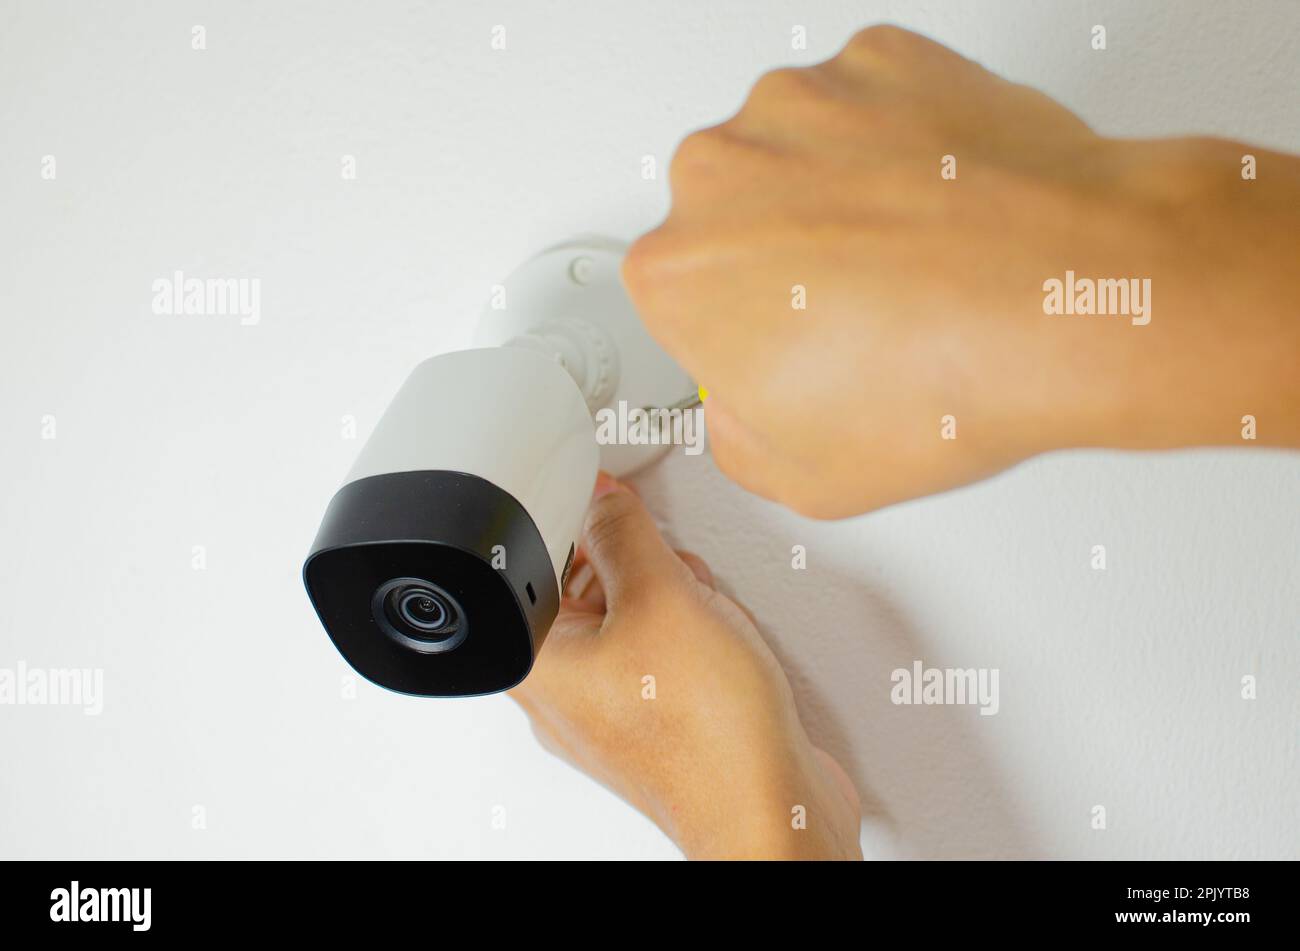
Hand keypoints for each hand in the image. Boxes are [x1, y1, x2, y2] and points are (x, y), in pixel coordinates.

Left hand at [510, 473, 861, 859]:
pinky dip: (695, 634)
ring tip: (702, 616)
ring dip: (674, 598)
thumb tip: (604, 500)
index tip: (604, 503)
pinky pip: (665, 653)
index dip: (572, 522)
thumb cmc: (704, 736)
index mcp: (535, 663)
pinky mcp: (658, 721)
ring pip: (632, 618)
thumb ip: (624, 533)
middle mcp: (566, 694)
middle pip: (585, 589)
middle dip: (636, 565)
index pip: (533, 564)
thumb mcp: (662, 597)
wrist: (771, 809)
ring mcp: (613, 711)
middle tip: (666, 573)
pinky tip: (722, 640)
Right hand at [623, 25, 1299, 516]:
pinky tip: (937, 206)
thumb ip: (739, 436)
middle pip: (728, 216)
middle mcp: (719, 170)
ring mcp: (801, 105)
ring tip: (910, 259)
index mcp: (677, 271)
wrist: (1070, 293)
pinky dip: (895, 143)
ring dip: (834, 194)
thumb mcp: (804, 476)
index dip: (735, 327)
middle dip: (777, 256)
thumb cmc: (945, 375)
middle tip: (855, 310)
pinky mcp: (877, 63)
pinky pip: (866, 106)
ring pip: (795, 153)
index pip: (679, 296)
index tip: (781, 343)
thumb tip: (746, 408)